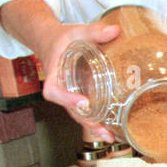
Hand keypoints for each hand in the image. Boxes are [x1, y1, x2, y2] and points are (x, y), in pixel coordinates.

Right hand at [0, 0, 121, 141]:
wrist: (51, 42)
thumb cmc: (62, 38)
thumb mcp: (75, 31)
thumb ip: (93, 31)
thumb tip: (115, 30)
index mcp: (54, 74)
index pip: (54, 91)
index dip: (66, 99)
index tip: (82, 102)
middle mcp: (61, 89)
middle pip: (70, 110)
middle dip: (87, 122)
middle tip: (104, 132)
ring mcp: (69, 95)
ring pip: (79, 114)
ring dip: (94, 126)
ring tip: (111, 137)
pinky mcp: (77, 96)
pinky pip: (86, 111)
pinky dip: (97, 120)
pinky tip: (112, 129)